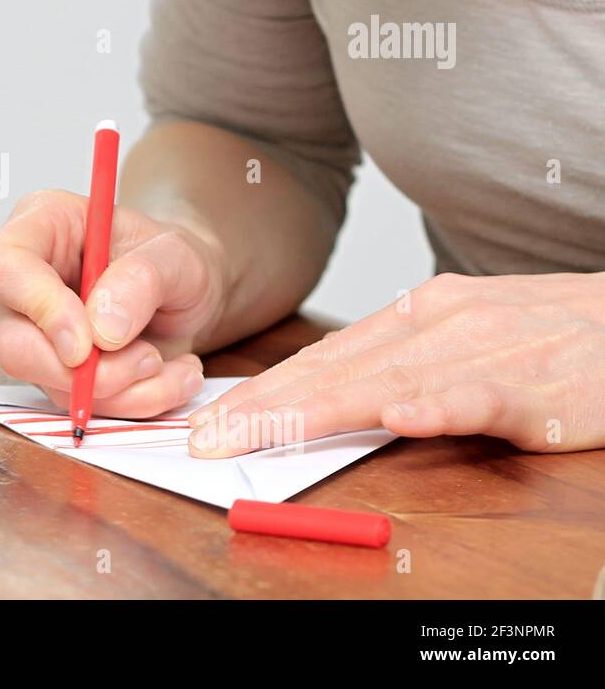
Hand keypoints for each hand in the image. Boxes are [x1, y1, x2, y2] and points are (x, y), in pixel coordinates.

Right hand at [0, 189, 227, 417]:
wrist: (188, 294)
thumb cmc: (171, 259)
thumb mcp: (176, 254)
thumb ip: (142, 279)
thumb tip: (102, 331)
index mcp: (40, 227)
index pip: (1, 268)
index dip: (39, 308)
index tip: (88, 342)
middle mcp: (24, 284)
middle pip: (14, 344)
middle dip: (83, 371)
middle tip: (147, 359)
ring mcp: (35, 333)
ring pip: (50, 384)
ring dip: (121, 388)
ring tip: (166, 361)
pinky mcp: (56, 373)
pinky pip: (82, 405)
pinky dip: (134, 401)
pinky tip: (169, 375)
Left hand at [188, 272, 604, 456]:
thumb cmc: (547, 338)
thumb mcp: (461, 340)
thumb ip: (399, 366)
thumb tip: (334, 399)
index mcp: (415, 315)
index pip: (321, 358)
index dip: (260, 391)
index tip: (210, 420)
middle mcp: (436, 324)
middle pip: (333, 371)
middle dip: (262, 406)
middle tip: (204, 437)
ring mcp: (482, 352)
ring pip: (384, 382)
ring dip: (315, 410)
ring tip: (258, 432)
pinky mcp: (533, 386)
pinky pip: (478, 396)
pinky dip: (437, 406)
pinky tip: (399, 418)